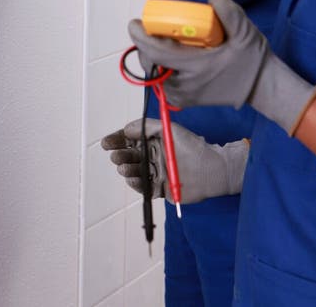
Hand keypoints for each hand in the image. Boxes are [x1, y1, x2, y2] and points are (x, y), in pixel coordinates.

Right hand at [101, 118, 248, 203]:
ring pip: (134, 171)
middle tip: (116, 154)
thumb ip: (147, 127)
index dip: (117, 140)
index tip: (107, 143)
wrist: (209, 169)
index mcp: (154, 141)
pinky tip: (132, 178)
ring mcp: (155, 172)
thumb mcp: (169, 130)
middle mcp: (153, 156)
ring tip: (123, 166)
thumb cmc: (191, 146)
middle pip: (130, 155)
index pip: (130, 139)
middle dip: (120, 154)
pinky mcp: (159, 188)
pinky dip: (135, 183)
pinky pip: (143, 187)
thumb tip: (127, 128)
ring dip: (126, 169)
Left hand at [129, 0, 315, 135]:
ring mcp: (183, 96)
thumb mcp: (245, 32)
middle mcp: (185, 85)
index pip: (158, 53)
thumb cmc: (251, 60)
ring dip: (151, 56)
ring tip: (161, 40)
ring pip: (154, 74)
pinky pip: (161, 83)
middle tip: (150, 28)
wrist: (262, 88)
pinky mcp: (184, 100)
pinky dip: (159, 67)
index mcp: (197, 67)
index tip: (134, 23)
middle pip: (150, 64)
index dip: (141, 37)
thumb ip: (229, 13)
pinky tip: (170, 55)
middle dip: (145, 45)